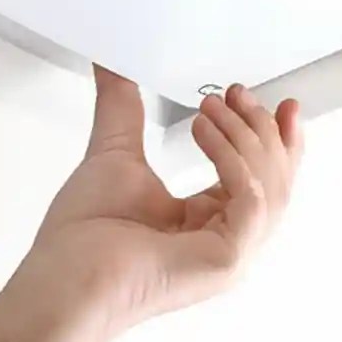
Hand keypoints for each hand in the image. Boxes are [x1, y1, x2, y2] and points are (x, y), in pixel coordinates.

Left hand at [12, 66, 302, 341]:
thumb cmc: (82, 238)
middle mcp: (228, 242)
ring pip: (271, 187)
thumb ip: (123, 106)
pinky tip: (202, 131)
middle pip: (278, 180)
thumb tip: (110, 63)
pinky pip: (250, 201)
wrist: (62, 277)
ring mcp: (232, 256)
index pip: (263, 178)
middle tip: (236, 93)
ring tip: (211, 108)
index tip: (275, 100)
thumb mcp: (115, 153)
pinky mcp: (226, 260)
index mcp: (210, 224)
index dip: (276, 137)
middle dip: (262, 128)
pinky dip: (231, 159)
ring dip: (245, 137)